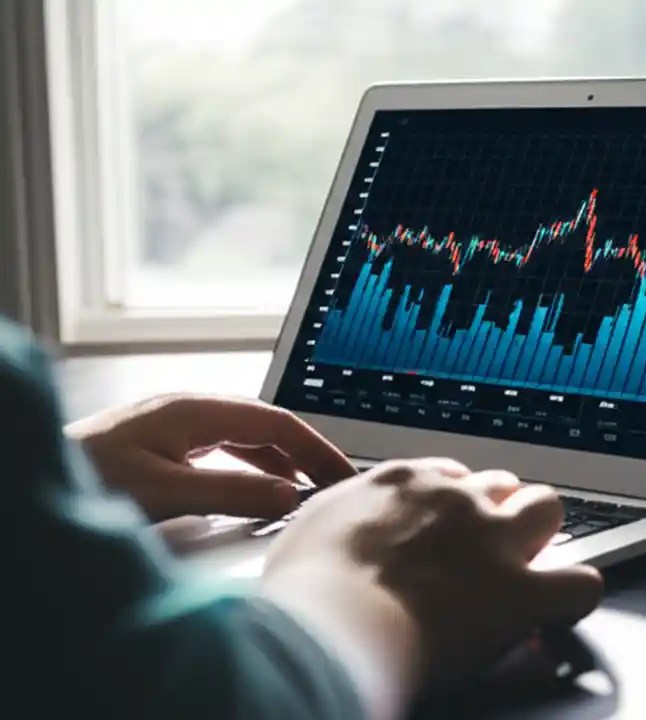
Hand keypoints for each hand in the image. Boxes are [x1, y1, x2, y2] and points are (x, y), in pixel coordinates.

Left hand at [66, 394, 356, 520]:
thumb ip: (233, 494)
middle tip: (336, 484)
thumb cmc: (87, 480)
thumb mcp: (167, 494)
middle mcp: (188, 409)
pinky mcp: (163, 442)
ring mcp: (175, 424)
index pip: (276, 421)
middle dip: (305, 452)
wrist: (33, 475)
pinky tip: (263, 486)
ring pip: (246, 435)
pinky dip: (254, 465)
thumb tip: (290, 496)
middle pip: (265, 424)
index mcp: (194, 410)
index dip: (315, 448)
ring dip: (281, 460)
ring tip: (309, 488)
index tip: (342, 474)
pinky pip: (225, 447)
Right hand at [260, 458, 601, 718]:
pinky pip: (580, 581)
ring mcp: (493, 541)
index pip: (448, 476)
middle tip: (484, 550)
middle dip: (499, 511)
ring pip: (546, 508)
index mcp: (404, 482)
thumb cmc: (304, 589)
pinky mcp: (520, 592)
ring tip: (525, 565)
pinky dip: (573, 593)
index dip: (451, 507)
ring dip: (539, 533)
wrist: (327, 625)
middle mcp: (456, 499)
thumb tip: (347, 527)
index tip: (444, 533)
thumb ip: (344, 516)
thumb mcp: (310, 529)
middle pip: (502, 485)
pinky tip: (558, 605)